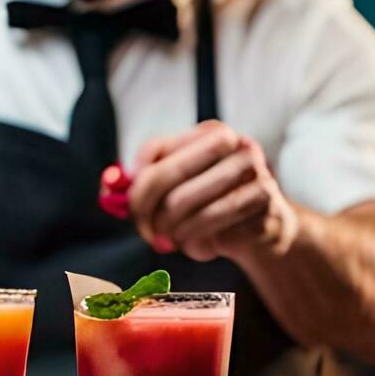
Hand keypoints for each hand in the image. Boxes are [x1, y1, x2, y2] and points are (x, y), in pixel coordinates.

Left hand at [129, 120, 298, 262]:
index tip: (128, 208)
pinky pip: (210, 222)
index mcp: (210, 132)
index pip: (154, 149)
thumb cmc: (214, 207)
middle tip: (144, 231)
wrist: (265, 229)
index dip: (134, 182)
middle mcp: (234, 143)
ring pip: (184, 201)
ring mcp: (253, 169)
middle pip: (166, 173)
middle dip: (145, 208)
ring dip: (169, 228)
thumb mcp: (181, 192)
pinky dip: (194, 237)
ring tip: (169, 240)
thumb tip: (109, 186)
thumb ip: (144, 186)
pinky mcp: (262, 199)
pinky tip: (194, 244)